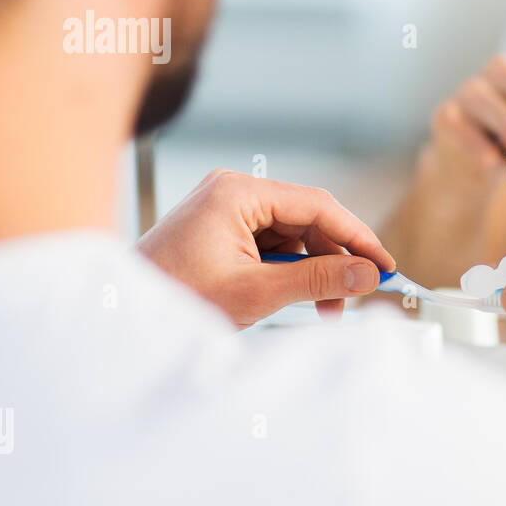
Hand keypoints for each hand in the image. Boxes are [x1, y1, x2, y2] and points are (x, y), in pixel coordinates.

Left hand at [138, 169, 394, 328]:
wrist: (121, 315)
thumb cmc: (175, 298)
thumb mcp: (256, 292)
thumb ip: (318, 281)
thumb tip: (368, 275)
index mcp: (237, 192)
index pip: (317, 205)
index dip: (357, 236)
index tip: (384, 265)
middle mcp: (233, 191)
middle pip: (307, 219)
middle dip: (333, 260)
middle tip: (353, 297)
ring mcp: (226, 209)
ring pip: (293, 235)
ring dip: (313, 271)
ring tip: (324, 308)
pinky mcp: (222, 229)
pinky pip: (273, 244)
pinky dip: (290, 271)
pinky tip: (298, 298)